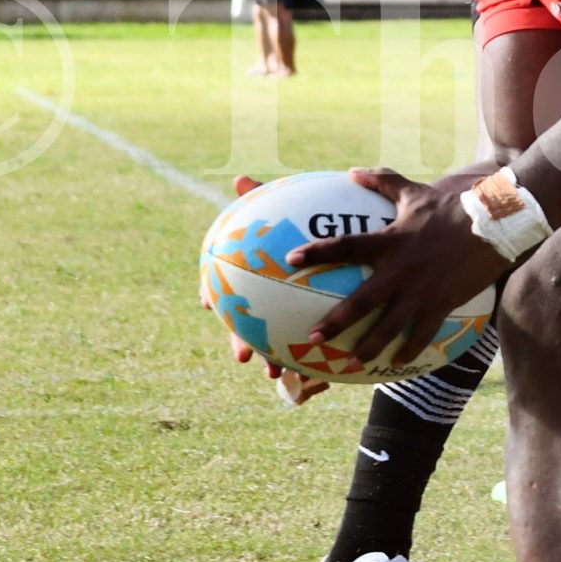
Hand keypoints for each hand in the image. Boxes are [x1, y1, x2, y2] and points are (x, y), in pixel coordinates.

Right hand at [205, 176, 331, 402]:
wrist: (353, 264)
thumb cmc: (312, 235)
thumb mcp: (296, 216)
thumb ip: (267, 200)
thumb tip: (238, 178)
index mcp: (260, 283)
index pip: (229, 292)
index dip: (216, 298)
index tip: (208, 304)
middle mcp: (269, 308)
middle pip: (250, 330)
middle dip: (244, 343)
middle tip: (243, 355)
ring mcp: (291, 327)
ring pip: (279, 352)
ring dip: (277, 365)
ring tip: (280, 374)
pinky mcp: (318, 343)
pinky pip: (313, 366)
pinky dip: (314, 377)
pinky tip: (320, 382)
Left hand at [284, 167, 508, 370]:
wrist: (492, 225)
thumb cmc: (452, 208)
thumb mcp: (414, 193)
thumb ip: (383, 181)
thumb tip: (353, 171)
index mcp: (389, 242)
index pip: (345, 246)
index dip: (317, 252)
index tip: (291, 260)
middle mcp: (400, 270)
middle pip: (361, 302)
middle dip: (335, 322)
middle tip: (313, 339)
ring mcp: (421, 291)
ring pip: (389, 326)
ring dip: (369, 345)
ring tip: (353, 360)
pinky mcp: (441, 303)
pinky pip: (422, 333)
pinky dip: (409, 349)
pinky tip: (397, 362)